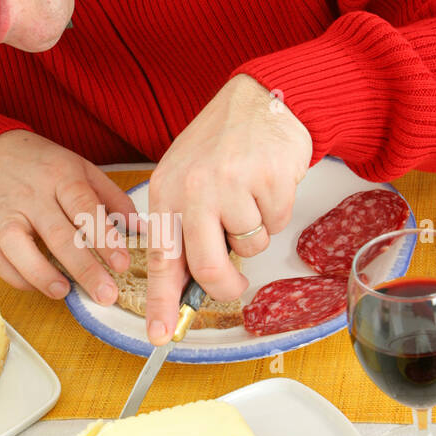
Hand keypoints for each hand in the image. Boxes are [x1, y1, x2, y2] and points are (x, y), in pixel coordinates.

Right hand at [0, 130, 139, 302]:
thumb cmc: (43, 165)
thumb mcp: (82, 168)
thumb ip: (113, 198)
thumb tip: (141, 229)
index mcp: (60, 176)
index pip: (84, 207)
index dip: (104, 237)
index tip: (123, 263)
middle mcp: (32, 195)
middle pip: (57, 234)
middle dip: (84, 268)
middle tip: (106, 293)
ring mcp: (6, 213)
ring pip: (17, 247)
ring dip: (41, 273)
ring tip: (64, 292)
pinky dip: (16, 277)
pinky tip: (39, 287)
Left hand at [144, 75, 312, 342]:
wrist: (261, 100)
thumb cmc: (222, 145)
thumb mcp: (186, 179)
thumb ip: (183, 227)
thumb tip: (186, 286)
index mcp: (166, 191)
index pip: (160, 258)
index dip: (161, 303)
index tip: (160, 335)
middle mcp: (194, 189)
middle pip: (207, 267)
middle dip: (226, 286)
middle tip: (235, 284)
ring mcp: (233, 185)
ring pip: (249, 246)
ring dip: (255, 232)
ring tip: (249, 196)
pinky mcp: (269, 182)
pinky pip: (276, 224)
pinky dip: (276, 212)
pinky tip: (267, 183)